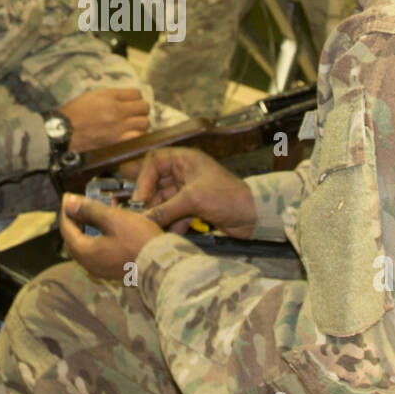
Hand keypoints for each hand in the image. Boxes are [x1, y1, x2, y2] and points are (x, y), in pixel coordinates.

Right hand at [59, 88, 149, 151]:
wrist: (63, 133)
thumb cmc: (74, 113)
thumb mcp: (91, 96)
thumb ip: (110, 95)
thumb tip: (126, 98)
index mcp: (109, 96)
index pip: (136, 93)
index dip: (135, 97)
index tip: (132, 102)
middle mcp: (117, 111)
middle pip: (144, 107)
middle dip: (141, 109)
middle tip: (134, 113)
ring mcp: (119, 128)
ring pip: (145, 123)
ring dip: (141, 123)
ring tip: (133, 125)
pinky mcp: (118, 142)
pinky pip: (138, 137)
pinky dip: (137, 136)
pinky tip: (131, 135)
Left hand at [59, 193, 163, 280]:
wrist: (161, 265)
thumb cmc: (138, 239)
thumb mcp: (113, 218)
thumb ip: (89, 210)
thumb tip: (69, 203)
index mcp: (84, 252)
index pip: (66, 228)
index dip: (67, 209)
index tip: (68, 195)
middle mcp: (88, 265)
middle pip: (73, 239)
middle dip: (75, 220)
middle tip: (80, 203)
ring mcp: (100, 270)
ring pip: (85, 246)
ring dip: (87, 228)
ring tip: (95, 212)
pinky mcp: (111, 271)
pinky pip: (97, 252)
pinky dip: (97, 238)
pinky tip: (108, 228)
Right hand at [133, 147, 256, 237]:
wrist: (254, 216)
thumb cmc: (228, 197)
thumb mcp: (192, 201)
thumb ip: (165, 210)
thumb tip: (142, 220)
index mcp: (185, 159)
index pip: (154, 162)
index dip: (144, 179)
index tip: (139, 198)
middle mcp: (185, 171)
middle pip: (156, 182)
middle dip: (149, 200)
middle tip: (141, 215)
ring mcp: (188, 189)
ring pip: (164, 200)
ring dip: (159, 214)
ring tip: (152, 227)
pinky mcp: (193, 206)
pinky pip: (174, 212)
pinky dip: (171, 223)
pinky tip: (168, 234)